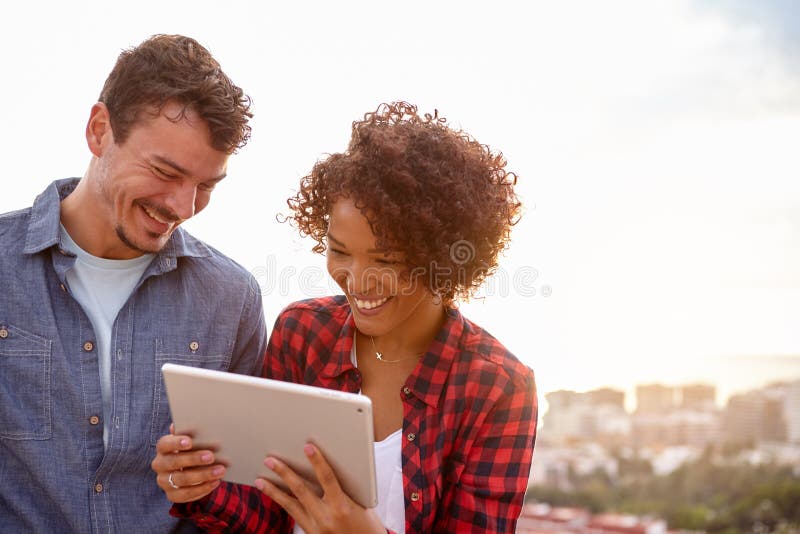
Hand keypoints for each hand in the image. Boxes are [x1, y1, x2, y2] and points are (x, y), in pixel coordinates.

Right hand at [150, 424, 225, 502]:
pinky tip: (215, 482)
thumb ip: (190, 432)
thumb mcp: (192, 439)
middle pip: (173, 462)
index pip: (165, 444)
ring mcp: (164, 481)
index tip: (189, 441)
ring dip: (202, 475)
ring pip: (181, 480)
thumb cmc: (193, 448)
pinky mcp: (171, 494)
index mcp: (163, 448)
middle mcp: (160, 464)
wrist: (190, 468)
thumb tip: (184, 424)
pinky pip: (186, 494)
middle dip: (193, 459)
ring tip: (220, 471)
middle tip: (211, 456)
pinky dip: (202, 488)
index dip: (176, 443)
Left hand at [255, 443, 384, 533]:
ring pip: (290, 504)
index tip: (308, 447)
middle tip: (270, 461)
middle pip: (301, 490)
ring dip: (274, 491)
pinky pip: (293, 515)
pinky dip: (282, 502)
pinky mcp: (310, 533)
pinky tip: (273, 494)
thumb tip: (325, 470)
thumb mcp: (361, 505)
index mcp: (342, 507)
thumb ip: (344, 488)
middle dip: (284, 473)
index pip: (328, 479)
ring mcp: (316, 527)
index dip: (318, 462)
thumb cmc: (367, 527)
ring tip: (260, 480)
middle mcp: (326, 517)